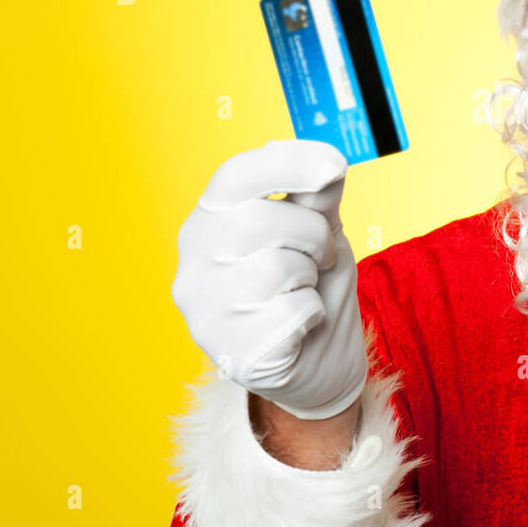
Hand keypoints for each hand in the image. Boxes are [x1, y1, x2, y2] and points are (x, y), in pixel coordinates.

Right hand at [172, 140, 366, 419]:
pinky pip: (289, 314)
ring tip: (305, 290)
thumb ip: (317, 199)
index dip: (286, 163)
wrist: (318, 363)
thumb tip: (328, 164)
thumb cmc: (310, 287)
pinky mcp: (229, 352)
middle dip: (311, 234)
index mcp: (210, 219)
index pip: (234, 177)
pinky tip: (301, 325)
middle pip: (259, 221)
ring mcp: (204, 310)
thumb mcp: (319, 233)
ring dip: (311, 276)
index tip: (334, 166)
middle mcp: (193, 261)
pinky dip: (312, 314)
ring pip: (274, 268)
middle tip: (323, 255)